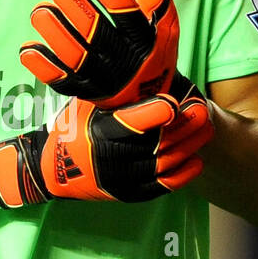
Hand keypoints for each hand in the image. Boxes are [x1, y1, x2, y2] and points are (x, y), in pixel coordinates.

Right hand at [0, 91, 211, 208]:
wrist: (52, 170)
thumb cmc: (72, 129)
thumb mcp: (87, 104)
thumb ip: (116, 92)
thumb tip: (145, 64)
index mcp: (100, 132)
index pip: (133, 123)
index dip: (157, 112)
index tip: (174, 101)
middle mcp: (113, 158)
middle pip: (158, 142)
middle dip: (184, 125)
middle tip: (201, 109)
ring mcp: (123, 179)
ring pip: (166, 162)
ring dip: (190, 145)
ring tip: (205, 128)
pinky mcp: (129, 194)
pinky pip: (163, 186)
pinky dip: (184, 174)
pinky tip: (197, 160)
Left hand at [19, 0, 180, 109]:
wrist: (147, 97)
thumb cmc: (152, 50)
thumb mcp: (163, 25)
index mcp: (145, 44)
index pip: (130, 18)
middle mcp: (124, 65)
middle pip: (98, 36)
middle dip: (78, 10)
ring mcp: (102, 81)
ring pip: (76, 59)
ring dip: (56, 34)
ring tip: (40, 11)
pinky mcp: (84, 92)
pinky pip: (61, 81)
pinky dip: (43, 67)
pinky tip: (28, 49)